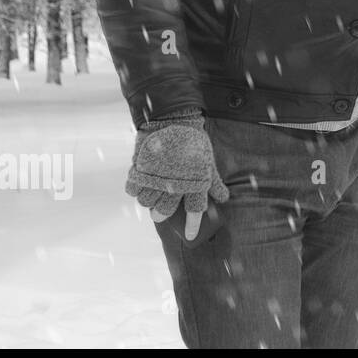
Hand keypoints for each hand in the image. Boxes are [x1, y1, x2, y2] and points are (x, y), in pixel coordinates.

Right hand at [125, 110, 228, 240]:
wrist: (173, 120)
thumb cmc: (194, 143)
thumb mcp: (208, 161)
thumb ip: (214, 182)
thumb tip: (224, 198)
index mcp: (195, 181)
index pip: (195, 210)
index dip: (193, 226)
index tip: (191, 236)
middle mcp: (176, 183)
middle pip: (165, 210)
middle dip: (161, 214)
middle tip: (159, 213)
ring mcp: (156, 177)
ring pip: (146, 202)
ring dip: (147, 202)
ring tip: (149, 196)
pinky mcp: (139, 169)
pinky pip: (133, 189)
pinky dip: (135, 189)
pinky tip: (139, 185)